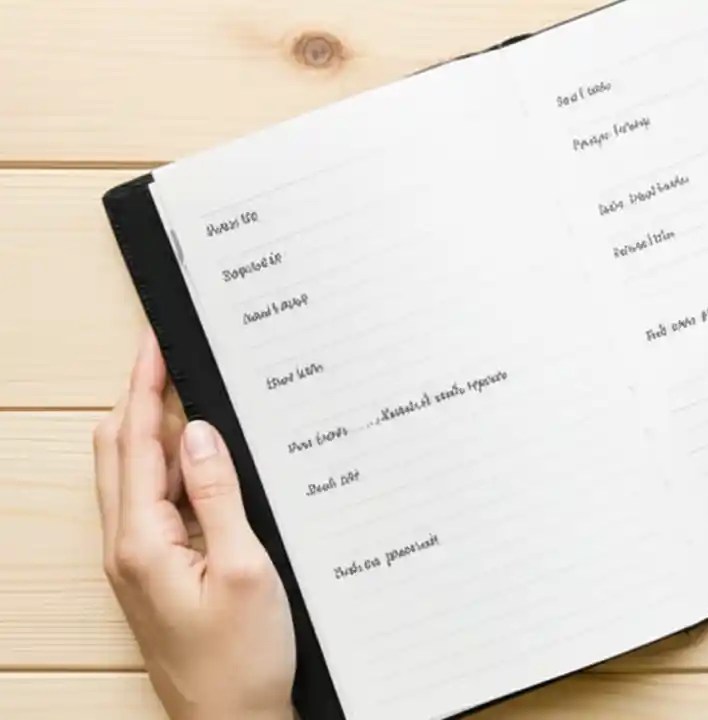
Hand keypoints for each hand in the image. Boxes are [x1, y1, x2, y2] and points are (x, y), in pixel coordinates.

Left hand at [94, 330, 295, 719]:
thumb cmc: (241, 659)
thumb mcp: (244, 568)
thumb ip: (216, 496)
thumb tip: (197, 432)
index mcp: (142, 542)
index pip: (134, 443)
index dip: (142, 387)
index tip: (152, 344)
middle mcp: (127, 548)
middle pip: (118, 453)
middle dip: (135, 397)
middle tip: (160, 354)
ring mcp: (137, 563)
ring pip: (131, 477)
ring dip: (150, 431)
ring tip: (179, 392)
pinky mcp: (156, 574)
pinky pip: (152, 505)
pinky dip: (167, 469)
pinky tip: (198, 461)